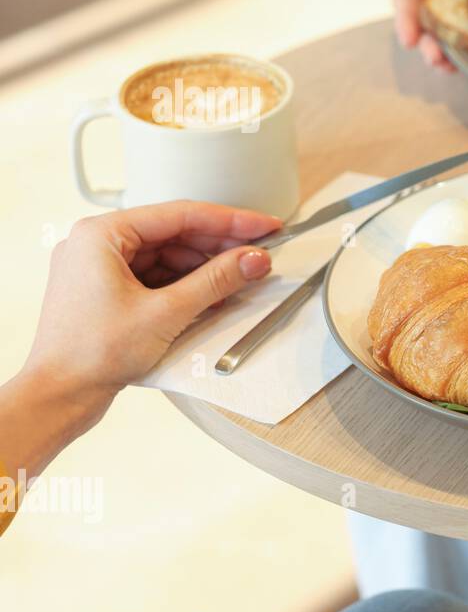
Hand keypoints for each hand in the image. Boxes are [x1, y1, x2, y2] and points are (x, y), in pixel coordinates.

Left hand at [23, 201, 280, 401]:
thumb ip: (216, 280)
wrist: (58, 396)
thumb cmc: (90, 354)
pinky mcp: (107, 291)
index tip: (265, 226)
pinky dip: (186, 286)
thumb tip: (252, 259)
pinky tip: (212, 298)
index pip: (180, 215)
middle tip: (259, 256)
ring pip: (168, 256)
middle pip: (175, 234)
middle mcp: (97, 244)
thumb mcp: (166, 313)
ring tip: (239, 282)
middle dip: (220, 248)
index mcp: (101, 234)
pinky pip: (156, 277)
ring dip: (205, 270)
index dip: (231, 220)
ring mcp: (100, 268)